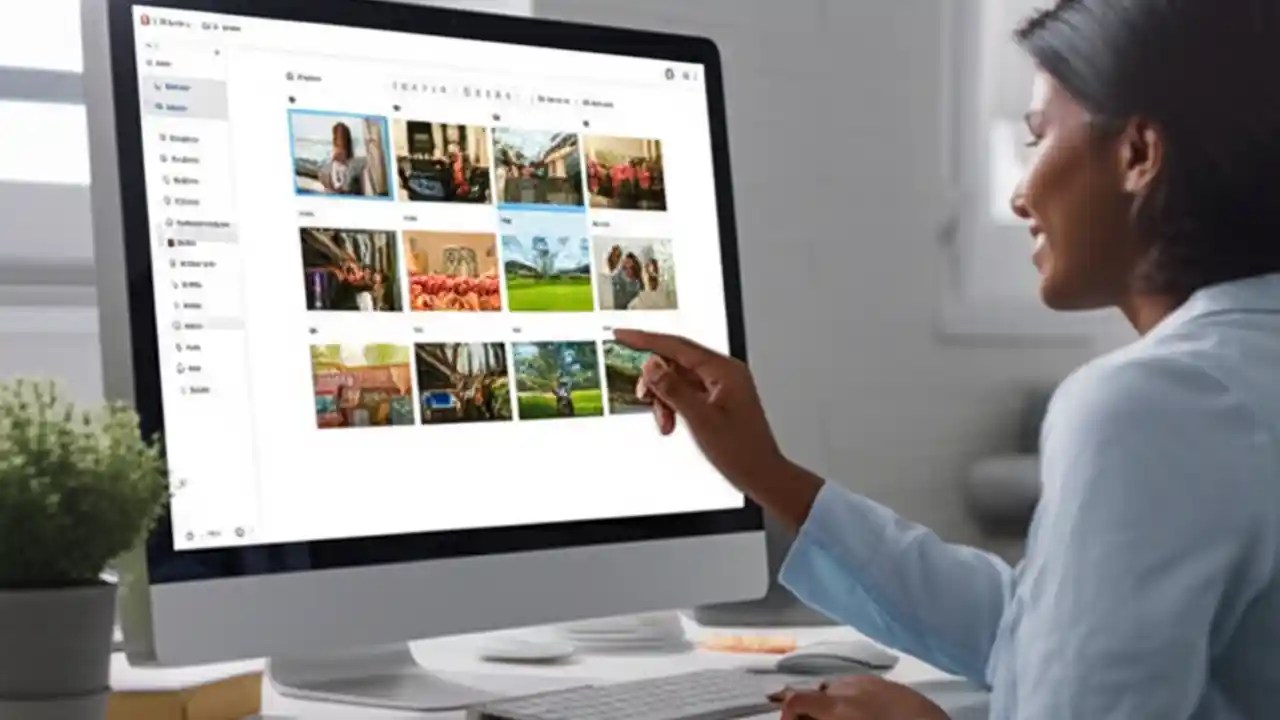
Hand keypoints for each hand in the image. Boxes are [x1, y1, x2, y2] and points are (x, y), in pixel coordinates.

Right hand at [613, 330, 821, 527]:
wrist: (761, 474)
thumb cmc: (741, 450)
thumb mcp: (700, 419)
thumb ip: (673, 389)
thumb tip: (651, 364)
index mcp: (725, 370)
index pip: (677, 346)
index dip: (645, 340)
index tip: (621, 334)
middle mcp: (724, 372)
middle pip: (675, 362)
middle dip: (655, 382)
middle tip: (643, 398)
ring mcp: (720, 386)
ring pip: (677, 380)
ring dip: (664, 399)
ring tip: (664, 423)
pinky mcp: (716, 399)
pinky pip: (685, 393)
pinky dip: (673, 406)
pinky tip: (671, 424)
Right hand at [770, 676, 949, 719]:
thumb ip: (823, 719)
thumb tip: (807, 717)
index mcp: (839, 708)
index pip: (797, 699)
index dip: (787, 714)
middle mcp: (850, 688)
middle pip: (817, 692)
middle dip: (812, 711)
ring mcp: (871, 682)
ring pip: (838, 686)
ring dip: (832, 703)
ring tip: (842, 719)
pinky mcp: (889, 683)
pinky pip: (859, 685)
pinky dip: (853, 697)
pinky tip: (865, 713)